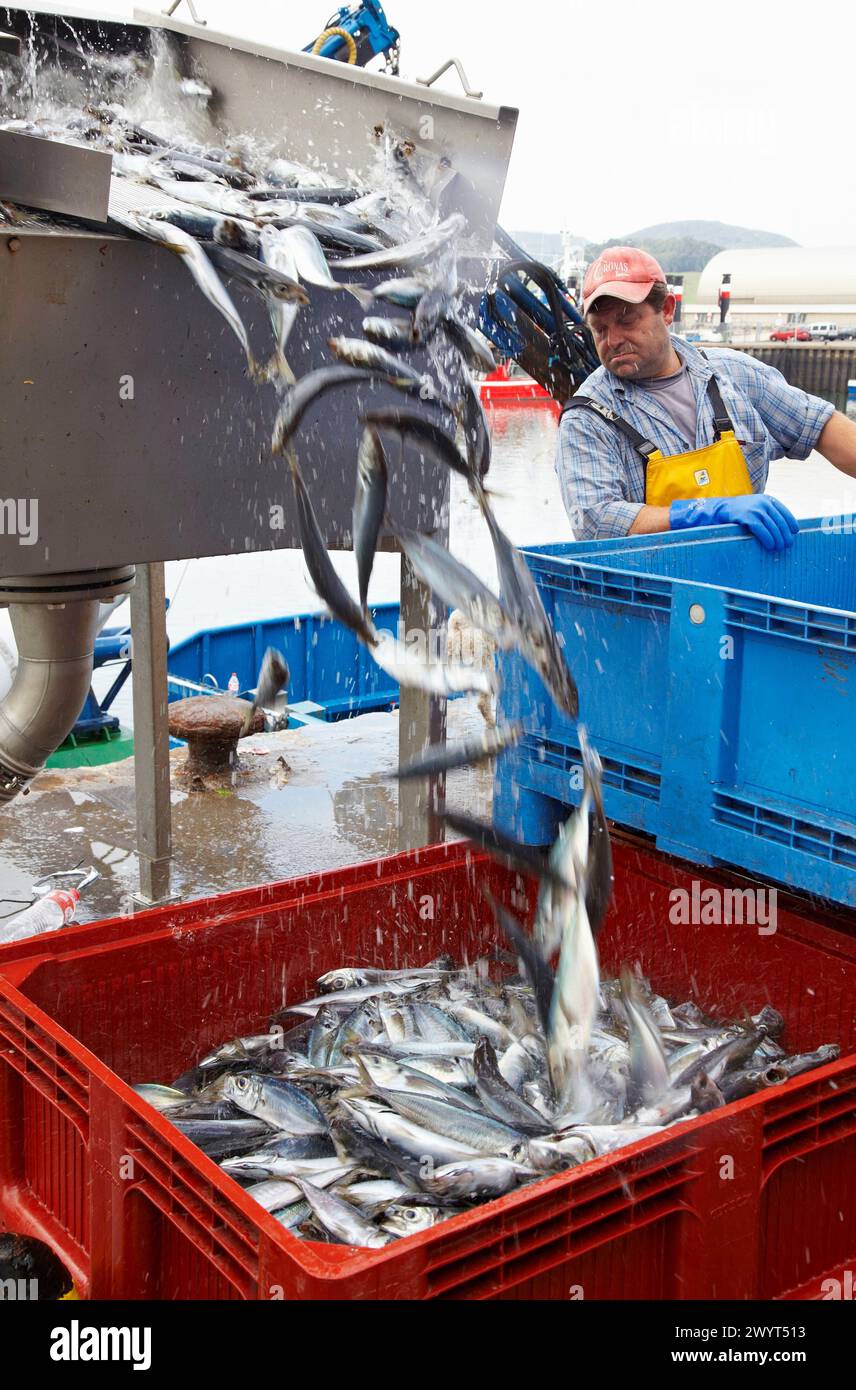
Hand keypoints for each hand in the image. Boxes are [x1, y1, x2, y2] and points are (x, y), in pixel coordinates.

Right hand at [670, 495, 799, 550]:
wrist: (720, 510)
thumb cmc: (740, 513)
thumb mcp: (755, 508)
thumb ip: (767, 514)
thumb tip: (782, 529)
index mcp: (767, 500)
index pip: (784, 512)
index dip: (791, 522)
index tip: (795, 532)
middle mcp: (763, 503)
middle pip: (779, 521)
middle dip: (785, 534)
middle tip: (788, 545)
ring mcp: (755, 509)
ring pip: (772, 526)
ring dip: (778, 539)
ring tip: (780, 547)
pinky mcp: (747, 517)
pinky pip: (762, 530)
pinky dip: (768, 538)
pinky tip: (770, 545)